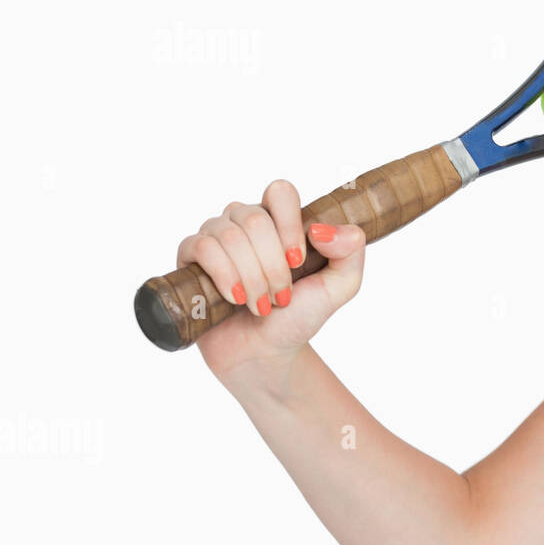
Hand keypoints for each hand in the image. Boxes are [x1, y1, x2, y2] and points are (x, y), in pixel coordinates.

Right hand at [175, 179, 366, 390]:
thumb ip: (350, 252)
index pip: (280, 192)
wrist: (266, 352)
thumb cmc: (300, 315)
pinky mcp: (191, 257)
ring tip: (262, 305)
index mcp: (281, 220)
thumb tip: (322, 228)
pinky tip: (235, 298)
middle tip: (282, 296)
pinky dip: (224, 275)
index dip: (288, 225)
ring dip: (250, 277)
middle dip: (271, 265)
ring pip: (228, 234)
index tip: (298, 262)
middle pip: (253, 217)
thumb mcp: (341, 286)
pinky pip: (201, 246)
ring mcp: (217, 237)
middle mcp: (246, 221)